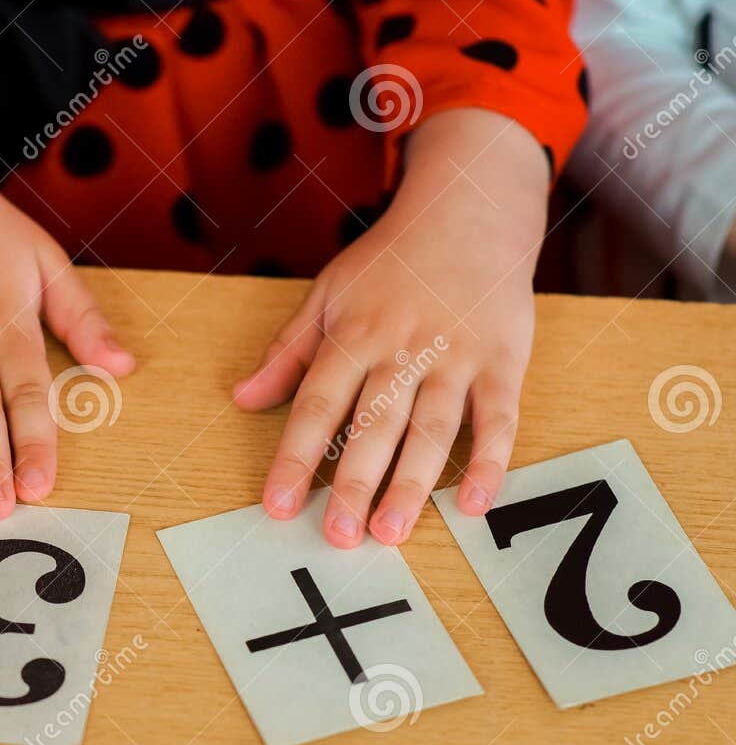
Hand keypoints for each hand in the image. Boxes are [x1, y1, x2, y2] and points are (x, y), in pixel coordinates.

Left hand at [233, 109, 548, 546]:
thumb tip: (242, 398)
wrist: (470, 208)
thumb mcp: (327, 293)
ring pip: (433, 429)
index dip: (294, 458)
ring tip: (390, 532)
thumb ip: (288, 351)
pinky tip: (475, 503)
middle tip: (337, 536)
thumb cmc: (390, 262)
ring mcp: (457, 356)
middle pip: (375, 425)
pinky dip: (490, 461)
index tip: (277, 505)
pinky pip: (498, 418)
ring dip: (412, 484)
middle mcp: (404, 349)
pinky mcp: (504, 360)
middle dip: (354, 482)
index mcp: (355, 335)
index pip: (318, 405)